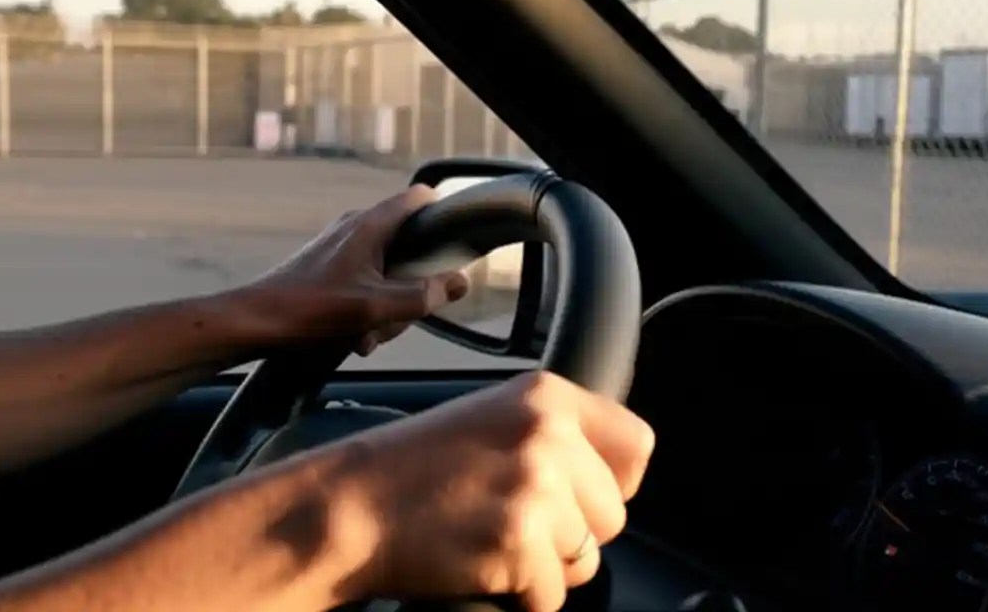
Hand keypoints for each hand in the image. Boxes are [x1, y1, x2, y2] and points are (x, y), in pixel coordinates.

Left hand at [230, 184, 468, 354]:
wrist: (252, 322)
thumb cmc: (307, 310)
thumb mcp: (373, 308)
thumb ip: (420, 296)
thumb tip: (459, 282)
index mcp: (368, 226)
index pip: (418, 198)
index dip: (443, 215)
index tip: (453, 245)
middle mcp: (355, 228)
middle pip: (409, 245)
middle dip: (412, 285)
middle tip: (400, 316)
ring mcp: (340, 247)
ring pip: (388, 270)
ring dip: (388, 305)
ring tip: (369, 334)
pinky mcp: (329, 267)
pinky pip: (366, 283)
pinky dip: (368, 309)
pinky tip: (354, 335)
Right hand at [328, 371, 655, 610]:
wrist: (350, 507)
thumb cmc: (413, 469)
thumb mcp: (493, 418)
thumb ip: (555, 435)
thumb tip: (614, 479)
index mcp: (548, 395)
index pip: (637, 445)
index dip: (610, 482)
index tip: (577, 494)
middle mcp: (548, 433)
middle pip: (614, 514)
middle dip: (572, 533)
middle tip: (509, 521)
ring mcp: (535, 486)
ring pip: (587, 559)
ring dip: (545, 567)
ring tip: (489, 539)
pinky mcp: (519, 540)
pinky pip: (552, 595)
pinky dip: (520, 596)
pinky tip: (478, 563)